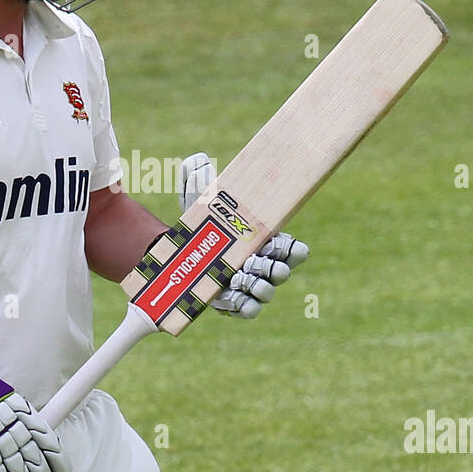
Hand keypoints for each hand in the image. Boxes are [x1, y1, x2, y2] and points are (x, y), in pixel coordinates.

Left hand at [178, 152, 309, 318]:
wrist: (179, 252)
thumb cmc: (200, 223)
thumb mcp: (199, 199)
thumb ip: (198, 178)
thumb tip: (196, 160)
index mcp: (266, 241)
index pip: (293, 249)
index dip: (291, 250)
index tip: (276, 244)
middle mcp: (264, 265)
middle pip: (282, 272)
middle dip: (270, 268)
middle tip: (252, 260)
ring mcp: (251, 286)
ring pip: (266, 292)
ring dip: (255, 286)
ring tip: (238, 277)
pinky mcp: (236, 303)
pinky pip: (249, 310)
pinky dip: (243, 306)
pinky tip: (231, 297)